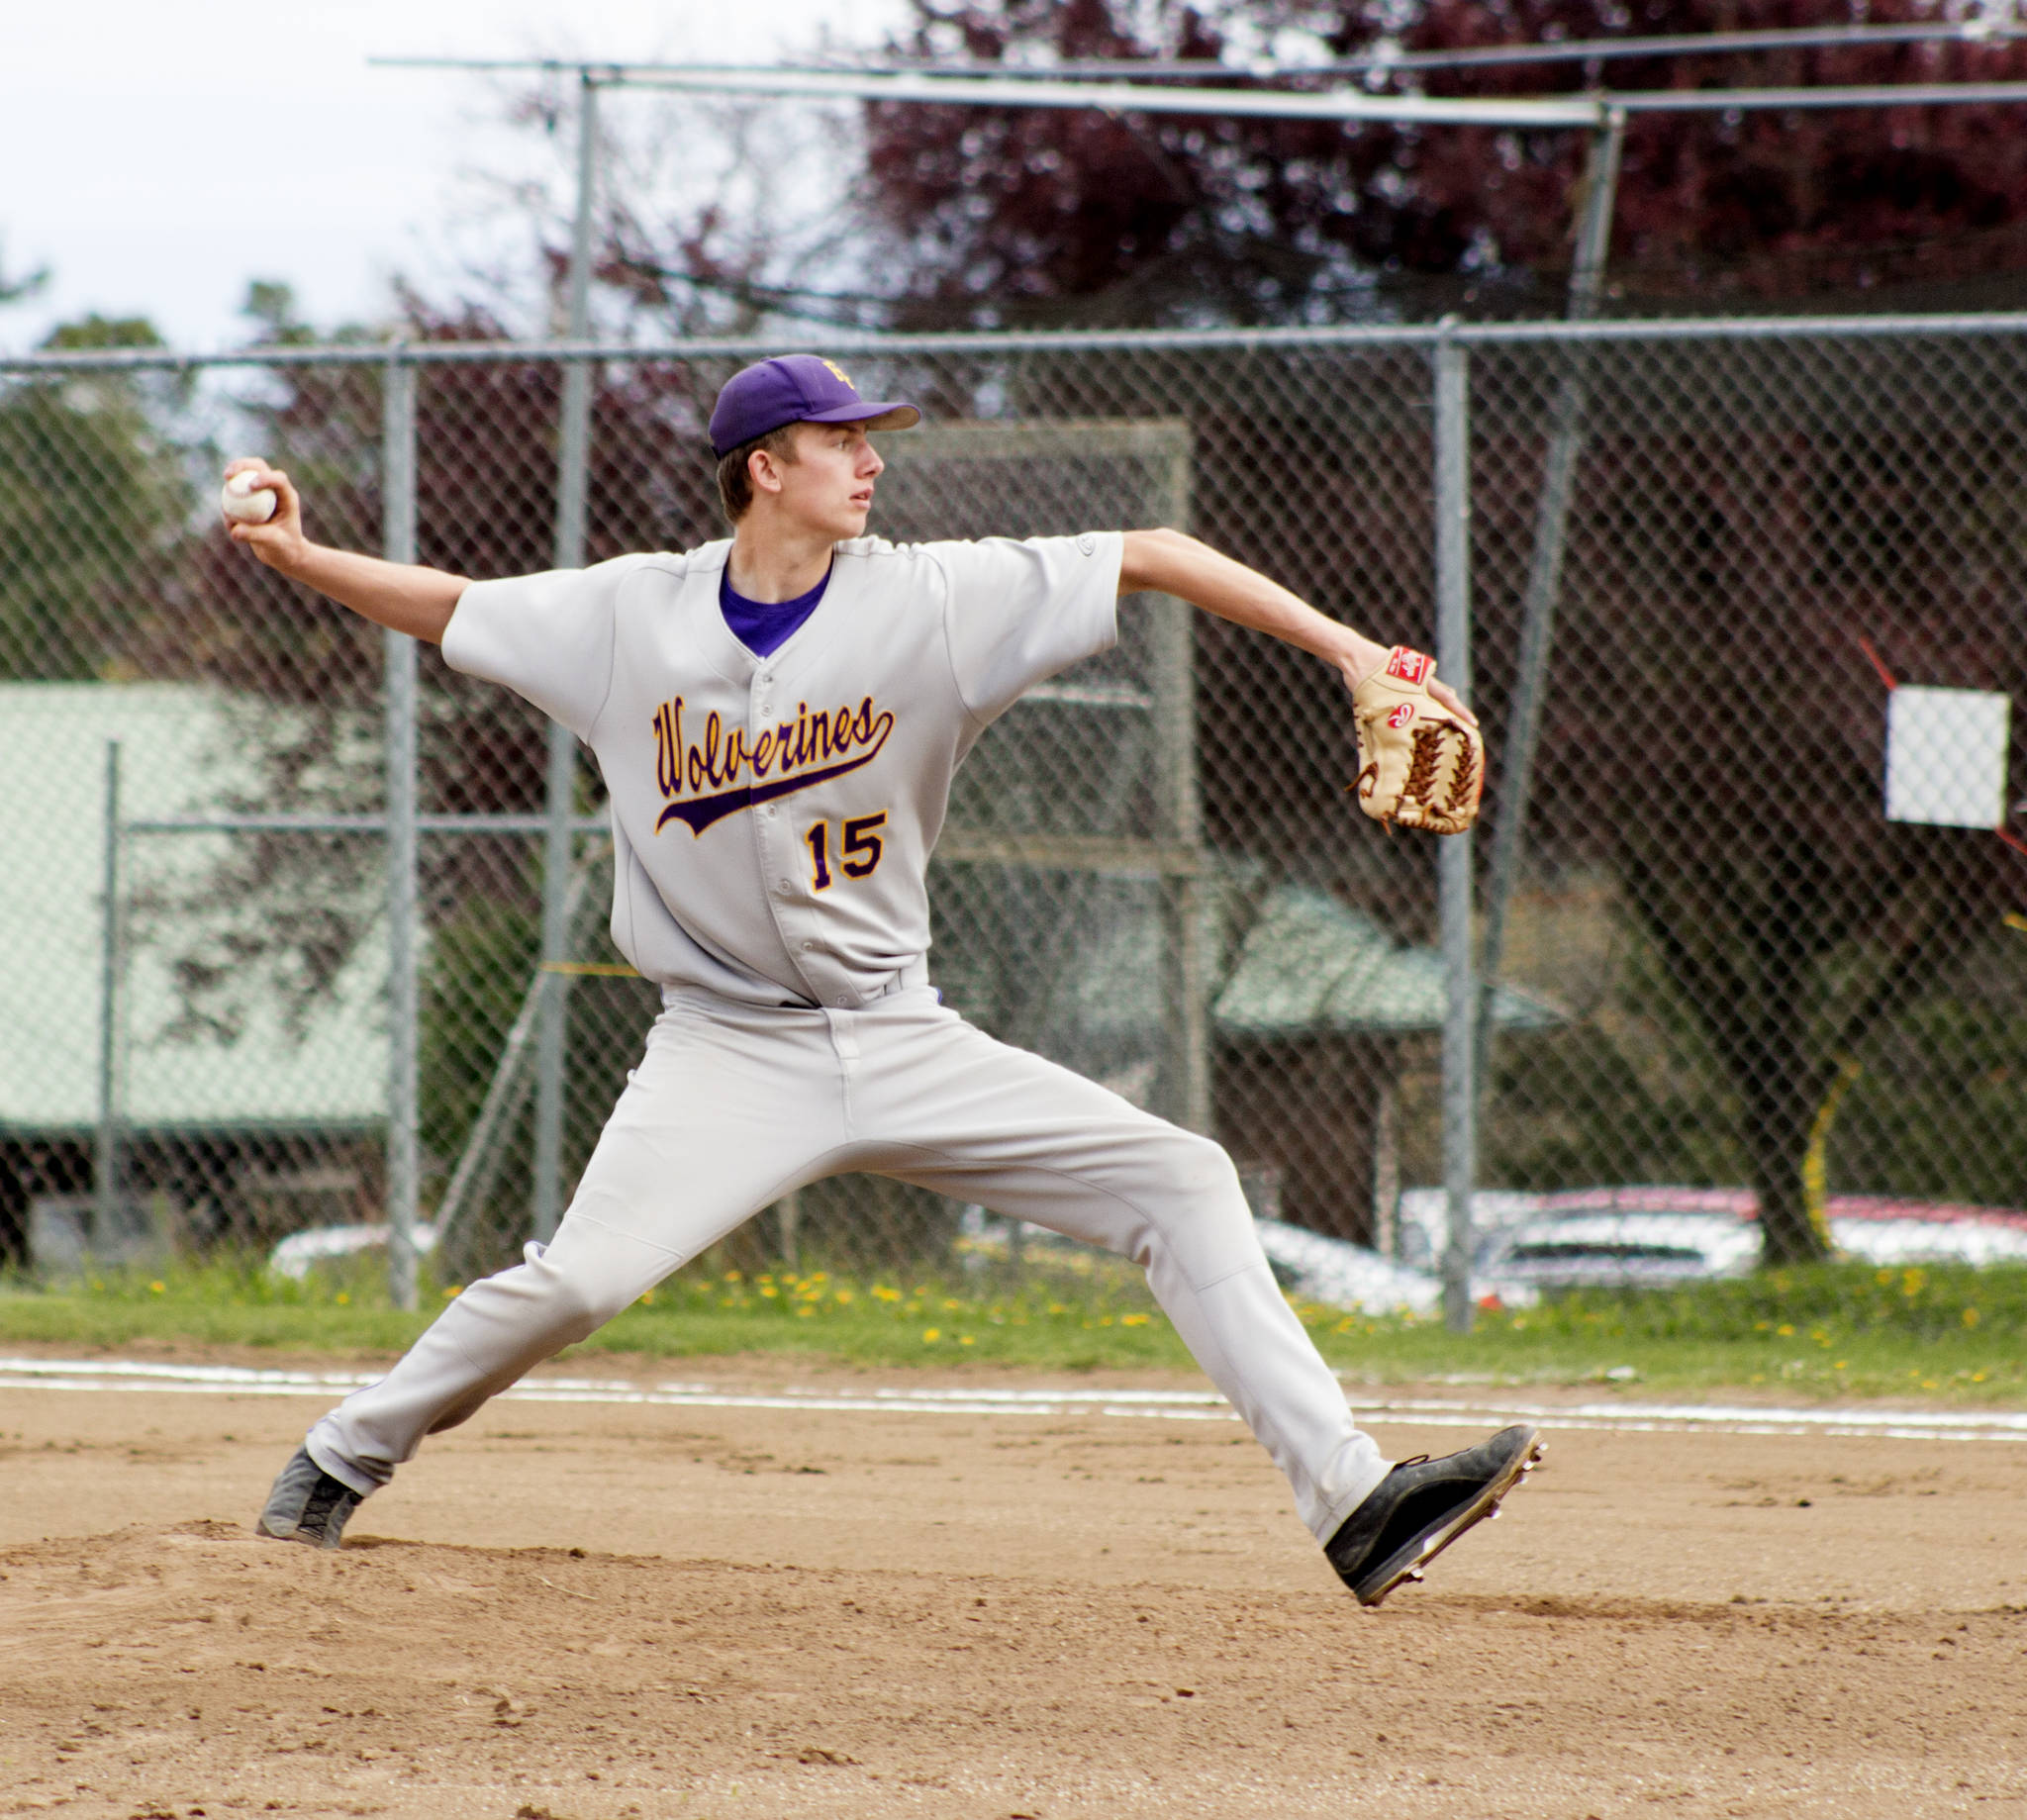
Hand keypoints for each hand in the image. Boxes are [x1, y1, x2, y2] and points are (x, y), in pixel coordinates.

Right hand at [222, 458, 308, 573]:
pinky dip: (227, 502)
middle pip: (258, 467)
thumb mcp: (273, 543)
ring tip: (225, 496)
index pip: (279, 479)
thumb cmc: (285, 549)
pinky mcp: (249, 501)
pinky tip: (228, 519)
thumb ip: (255, 535)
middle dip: (241, 465)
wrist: (284, 554)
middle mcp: (274, 491)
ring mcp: (261, 493)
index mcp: (287, 497)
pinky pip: (234, 495)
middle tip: (227, 475)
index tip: (250, 486)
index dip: (265, 477)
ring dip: (231, 478)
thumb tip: (235, 530)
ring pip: (243, 476)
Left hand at [1339, 646, 1478, 727]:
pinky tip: (1423, 724)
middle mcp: (1419, 679)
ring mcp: (1411, 680)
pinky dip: (1422, 710)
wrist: (1352, 655)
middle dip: (1453, 715)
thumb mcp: (1375, 693)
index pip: (1445, 696)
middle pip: (1442, 699)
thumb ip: (1387, 708)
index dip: (1459, 711)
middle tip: (1465, 733)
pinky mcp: (1402, 684)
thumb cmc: (1362, 673)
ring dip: (1437, 714)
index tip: (1473, 723)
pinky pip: (1417, 698)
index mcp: (1418, 678)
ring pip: (1431, 699)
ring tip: (1447, 732)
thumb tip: (1397, 728)